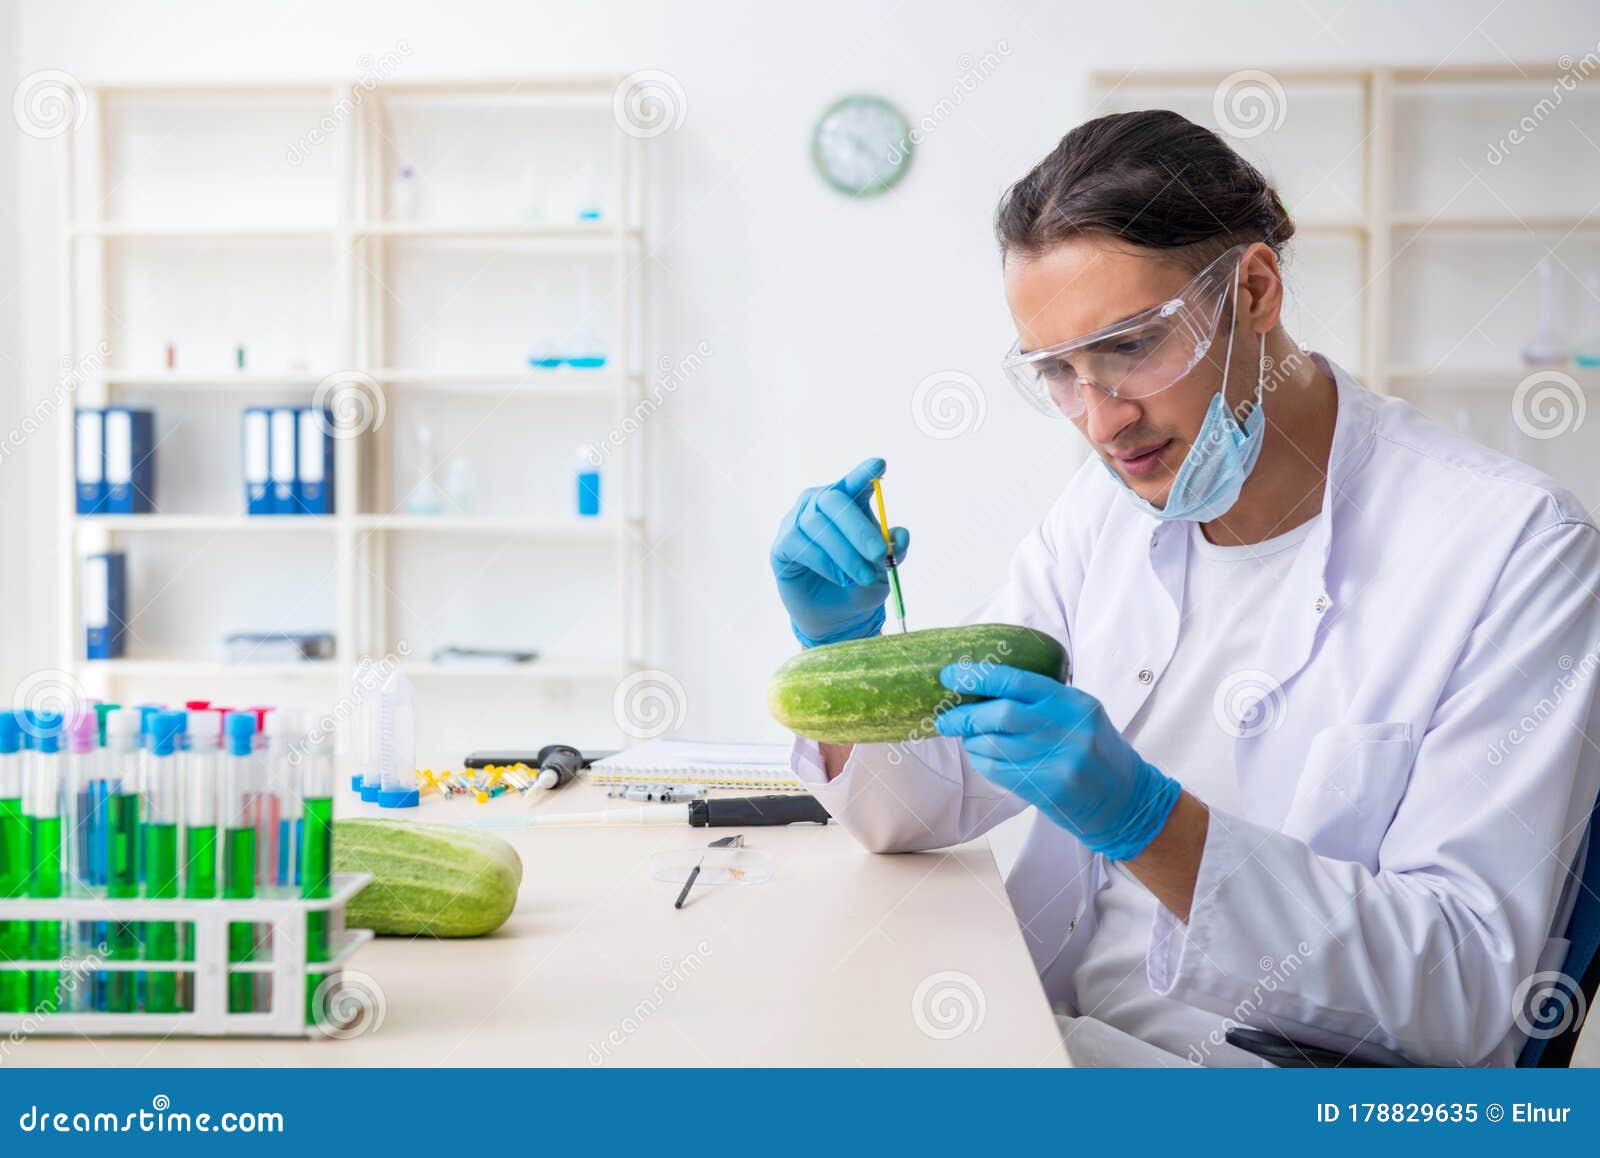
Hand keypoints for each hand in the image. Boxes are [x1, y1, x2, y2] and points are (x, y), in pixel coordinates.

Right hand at [771, 457, 909, 647]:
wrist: (836, 615)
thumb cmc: (859, 582)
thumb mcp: (884, 569)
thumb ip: (893, 550)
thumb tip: (900, 535)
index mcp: (848, 501)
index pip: (854, 481)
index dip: (864, 473)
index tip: (880, 465)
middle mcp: (819, 503)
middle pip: (834, 500)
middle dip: (858, 528)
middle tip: (878, 554)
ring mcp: (797, 521)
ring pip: (819, 526)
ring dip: (846, 555)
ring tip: (862, 577)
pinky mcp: (782, 545)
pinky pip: (801, 545)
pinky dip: (825, 563)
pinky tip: (839, 577)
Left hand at [934, 664, 1180, 860]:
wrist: (1127, 800)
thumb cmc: (1098, 751)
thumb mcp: (1082, 713)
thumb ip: (1044, 698)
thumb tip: (987, 686)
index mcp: (1074, 703)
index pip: (1017, 681)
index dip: (978, 676)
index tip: (951, 675)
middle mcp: (1067, 729)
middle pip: (1001, 714)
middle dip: (965, 715)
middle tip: (946, 717)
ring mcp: (1058, 761)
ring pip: (995, 745)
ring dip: (971, 741)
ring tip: (967, 738)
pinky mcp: (1048, 789)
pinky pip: (999, 771)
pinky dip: (982, 761)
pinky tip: (982, 757)